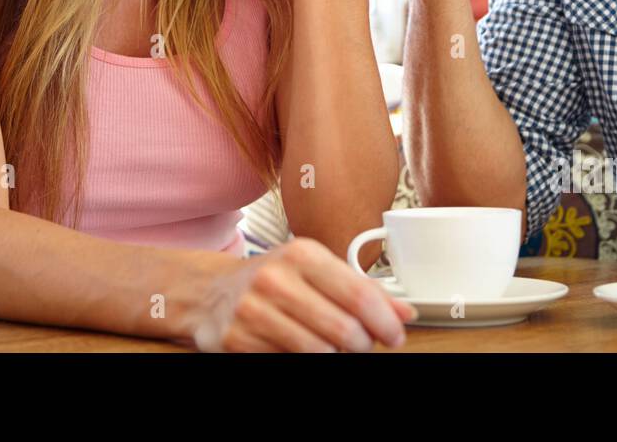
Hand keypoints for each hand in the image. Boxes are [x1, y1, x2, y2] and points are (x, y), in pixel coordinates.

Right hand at [188, 238, 416, 351]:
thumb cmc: (271, 280)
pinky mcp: (238, 340)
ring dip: (336, 356)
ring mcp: (254, 311)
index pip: (359, 295)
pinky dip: (305, 360)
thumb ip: (361, 289)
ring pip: (319, 353)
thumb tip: (404, 312)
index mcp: (302, 254)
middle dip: (362, 344)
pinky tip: (304, 348)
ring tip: (333, 347)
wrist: (211, 292)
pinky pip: (289, 361)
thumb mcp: (315, 271)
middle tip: (362, 344)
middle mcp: (276, 279)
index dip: (385, 322)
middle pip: (344, 330)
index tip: (395, 336)